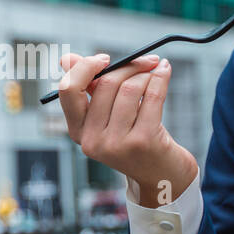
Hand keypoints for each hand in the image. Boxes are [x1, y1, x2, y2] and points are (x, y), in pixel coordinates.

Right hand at [56, 51, 197, 202]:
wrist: (161, 174)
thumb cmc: (133, 138)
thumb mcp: (107, 116)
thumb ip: (90, 88)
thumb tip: (68, 59)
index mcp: (78, 132)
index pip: (68, 90)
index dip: (85, 67)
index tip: (105, 58)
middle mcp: (92, 141)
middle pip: (106, 83)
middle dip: (130, 66)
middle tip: (147, 60)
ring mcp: (116, 144)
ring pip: (130, 88)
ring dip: (148, 75)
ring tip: (156, 75)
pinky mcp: (142, 142)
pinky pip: (152, 97)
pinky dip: (160, 78)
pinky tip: (165, 72)